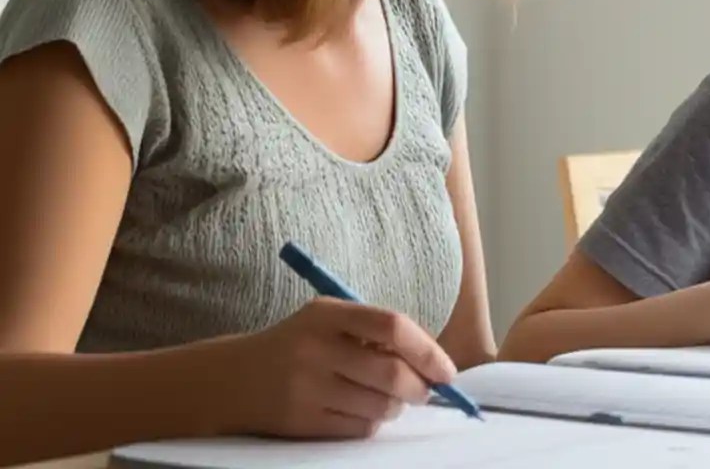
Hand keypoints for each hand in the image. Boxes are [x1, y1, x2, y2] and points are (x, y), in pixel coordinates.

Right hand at [211, 298, 456, 438]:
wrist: (230, 379)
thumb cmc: (297, 345)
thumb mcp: (327, 321)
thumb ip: (374, 331)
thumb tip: (432, 362)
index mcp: (328, 314)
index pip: (392, 326)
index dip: (428, 350)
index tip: (446, 371)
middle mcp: (316, 348)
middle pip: (392, 374)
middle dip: (420, 389)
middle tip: (424, 392)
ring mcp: (307, 387)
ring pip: (380, 406)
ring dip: (396, 408)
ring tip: (389, 401)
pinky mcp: (301, 421)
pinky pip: (359, 428)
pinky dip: (372, 423)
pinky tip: (361, 411)